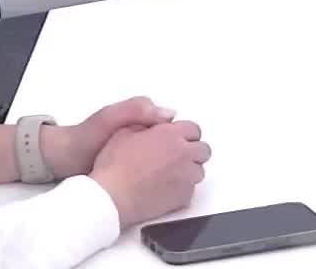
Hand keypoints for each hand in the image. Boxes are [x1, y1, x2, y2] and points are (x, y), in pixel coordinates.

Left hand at [41, 96, 174, 179]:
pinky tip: (159, 186)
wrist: (63, 160)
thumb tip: (171, 115)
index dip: (184, 138)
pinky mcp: (132, 170)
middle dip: (177, 155)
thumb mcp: (110, 118)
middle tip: (178, 169)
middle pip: (173, 145)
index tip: (186, 151)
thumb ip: (136, 110)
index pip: (176, 126)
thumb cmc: (86, 136)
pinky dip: (158, 177)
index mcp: (142, 117)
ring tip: (170, 179)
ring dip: (169, 168)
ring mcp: (138, 153)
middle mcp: (144, 134)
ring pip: (165, 160)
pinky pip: (153, 172)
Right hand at [90, 120, 211, 228]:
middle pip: (203, 150)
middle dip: (192, 151)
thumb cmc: (114, 166)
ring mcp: (186, 177)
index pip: (194, 129)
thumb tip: (163, 119)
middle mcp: (183, 154)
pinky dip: (182, 188)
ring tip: (169, 173)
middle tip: (176, 156)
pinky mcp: (183, 197)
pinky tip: (166, 188)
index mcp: (171, 135)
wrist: (112, 197)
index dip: (185, 133)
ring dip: (189, 170)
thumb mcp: (124, 131)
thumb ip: (148, 120)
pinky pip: (191, 190)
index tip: (177, 138)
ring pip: (199, 171)